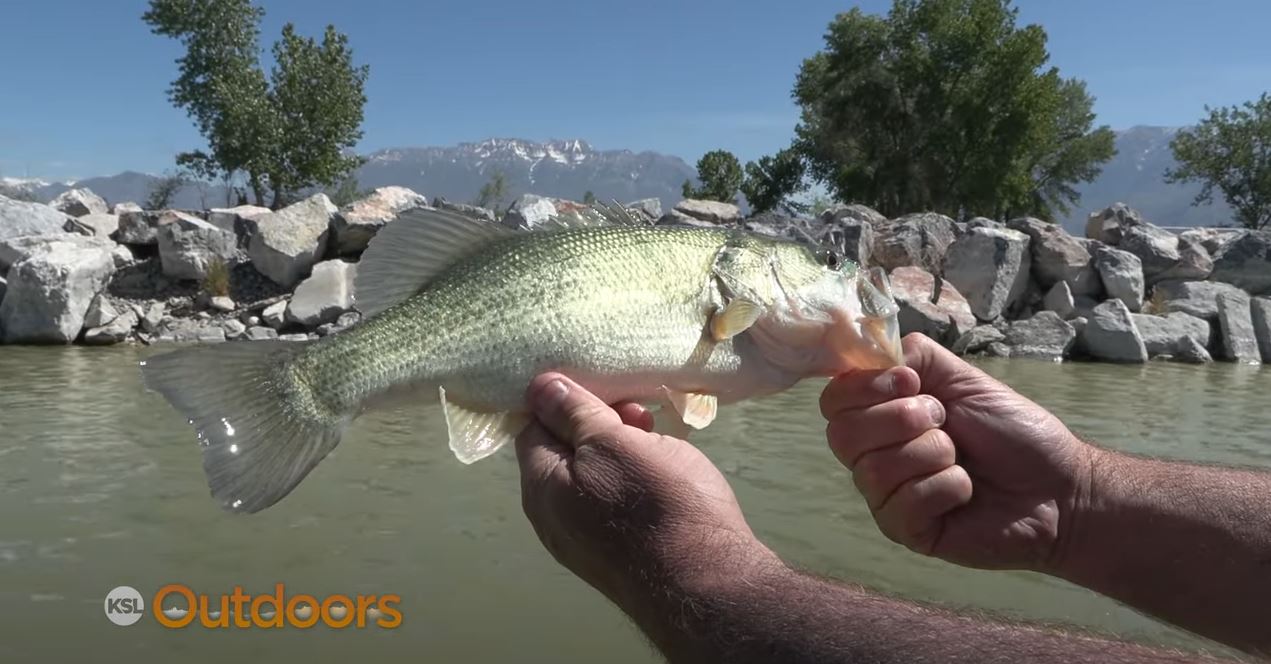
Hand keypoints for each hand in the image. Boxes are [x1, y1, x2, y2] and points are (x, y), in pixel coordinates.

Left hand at [515, 373, 775, 605]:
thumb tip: (538, 387)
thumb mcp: (610, 441)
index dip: (563, 399)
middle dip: (599, 421)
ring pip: (594, 475)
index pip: (533, 426)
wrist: (705, 581)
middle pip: (564, 451)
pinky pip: (615, 500)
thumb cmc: (654, 504)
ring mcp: (585, 539)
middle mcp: (554, 517)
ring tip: (656, 436)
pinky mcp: (618, 551)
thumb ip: (573, 414)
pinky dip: (634, 477)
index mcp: (540, 487)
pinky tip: (663, 469)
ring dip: (621, 446)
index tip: (601, 385)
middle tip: (638, 412)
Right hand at [820, 333, 1095, 571]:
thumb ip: (913, 356)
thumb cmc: (1012, 432)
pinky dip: (946, 488)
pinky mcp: (905, 531)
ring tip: (962, 458)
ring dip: (932, 453)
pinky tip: (967, 491)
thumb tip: (868, 350)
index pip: (833, 400)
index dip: (863, 388)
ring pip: (873, 470)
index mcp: (881, 416)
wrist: (1059, 485)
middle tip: (945, 421)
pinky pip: (902, 504)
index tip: (910, 382)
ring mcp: (886, 496)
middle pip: (842, 435)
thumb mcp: (962, 378)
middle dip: (901, 419)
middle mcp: (874, 455)